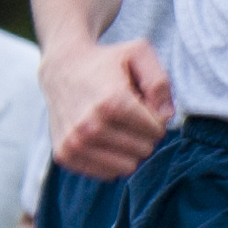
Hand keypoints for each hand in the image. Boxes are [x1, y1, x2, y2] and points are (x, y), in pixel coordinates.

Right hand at [44, 38, 172, 178]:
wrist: (61, 66)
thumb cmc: (106, 61)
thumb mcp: (138, 54)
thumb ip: (160, 82)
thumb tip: (166, 117)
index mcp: (112, 103)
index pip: (157, 130)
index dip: (154, 116)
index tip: (140, 103)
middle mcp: (90, 126)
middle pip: (144, 150)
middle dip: (142, 133)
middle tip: (127, 115)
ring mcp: (75, 143)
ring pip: (127, 166)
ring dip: (128, 149)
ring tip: (116, 125)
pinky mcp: (64, 155)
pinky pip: (107, 174)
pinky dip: (110, 159)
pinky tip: (101, 136)